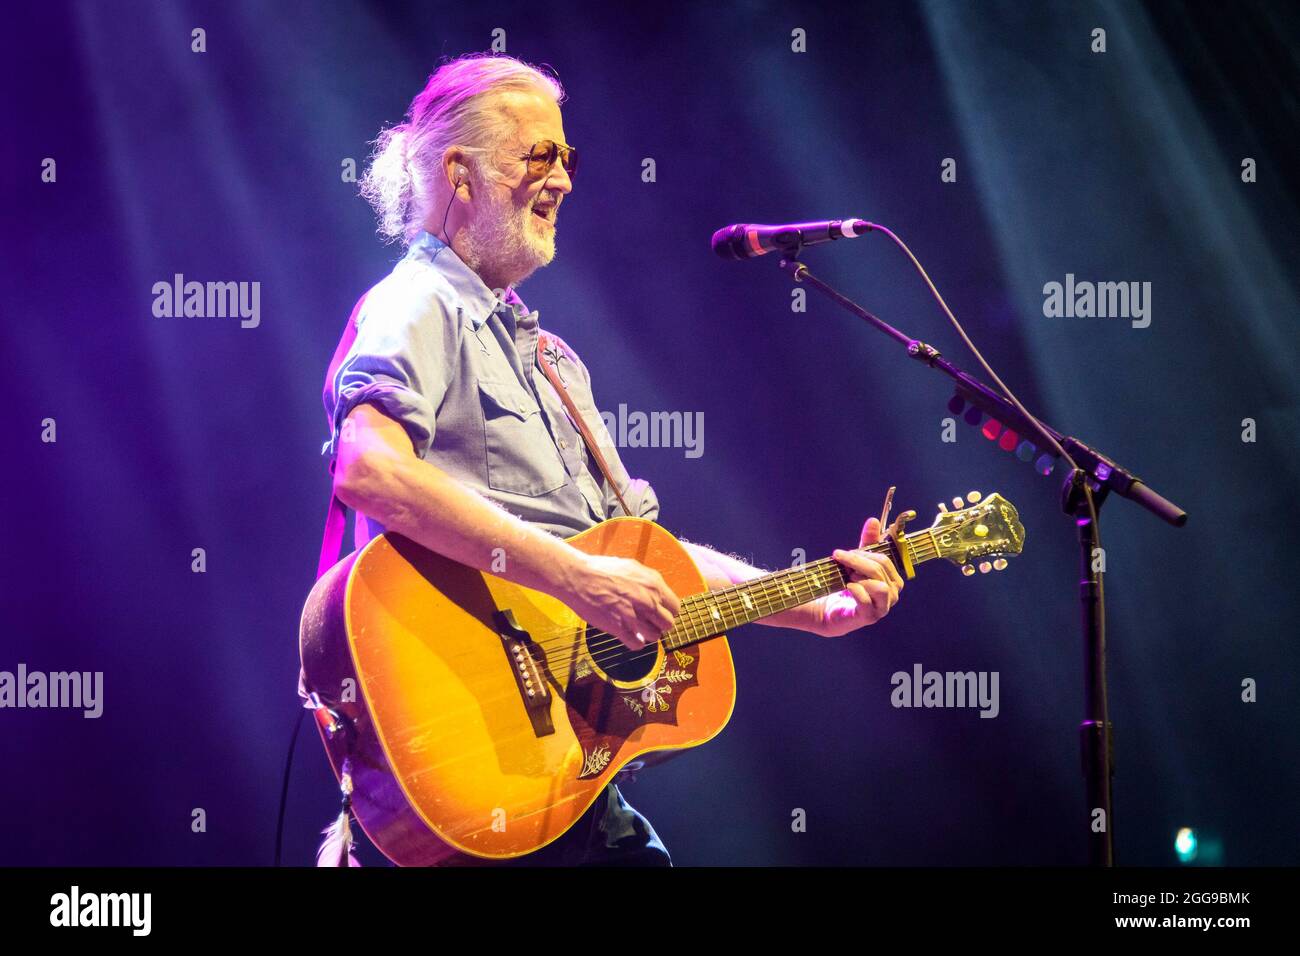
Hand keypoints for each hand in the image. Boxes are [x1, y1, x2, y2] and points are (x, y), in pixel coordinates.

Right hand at [565, 552, 680, 649]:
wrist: (578, 577)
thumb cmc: (602, 570)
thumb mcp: (632, 568)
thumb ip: (648, 582)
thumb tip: (658, 593)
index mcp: (653, 584)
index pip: (675, 607)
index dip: (667, 611)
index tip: (659, 613)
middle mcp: (648, 600)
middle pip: (668, 624)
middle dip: (659, 624)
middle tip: (649, 622)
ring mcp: (634, 615)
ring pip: (654, 636)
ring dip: (647, 635)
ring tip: (638, 629)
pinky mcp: (619, 628)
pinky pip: (637, 644)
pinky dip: (635, 643)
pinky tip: (629, 637)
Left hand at [819, 517, 904, 636]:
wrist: (827, 610)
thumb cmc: (847, 585)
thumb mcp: (857, 561)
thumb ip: (867, 542)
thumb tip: (874, 520)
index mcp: (893, 579)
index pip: (886, 560)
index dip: (865, 553)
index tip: (845, 553)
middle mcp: (892, 594)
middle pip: (880, 569)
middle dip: (857, 561)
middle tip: (840, 559)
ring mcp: (882, 607)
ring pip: (880, 586)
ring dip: (860, 577)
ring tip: (847, 577)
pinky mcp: (869, 617)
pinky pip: (866, 601)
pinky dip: (855, 590)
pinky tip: (846, 587)